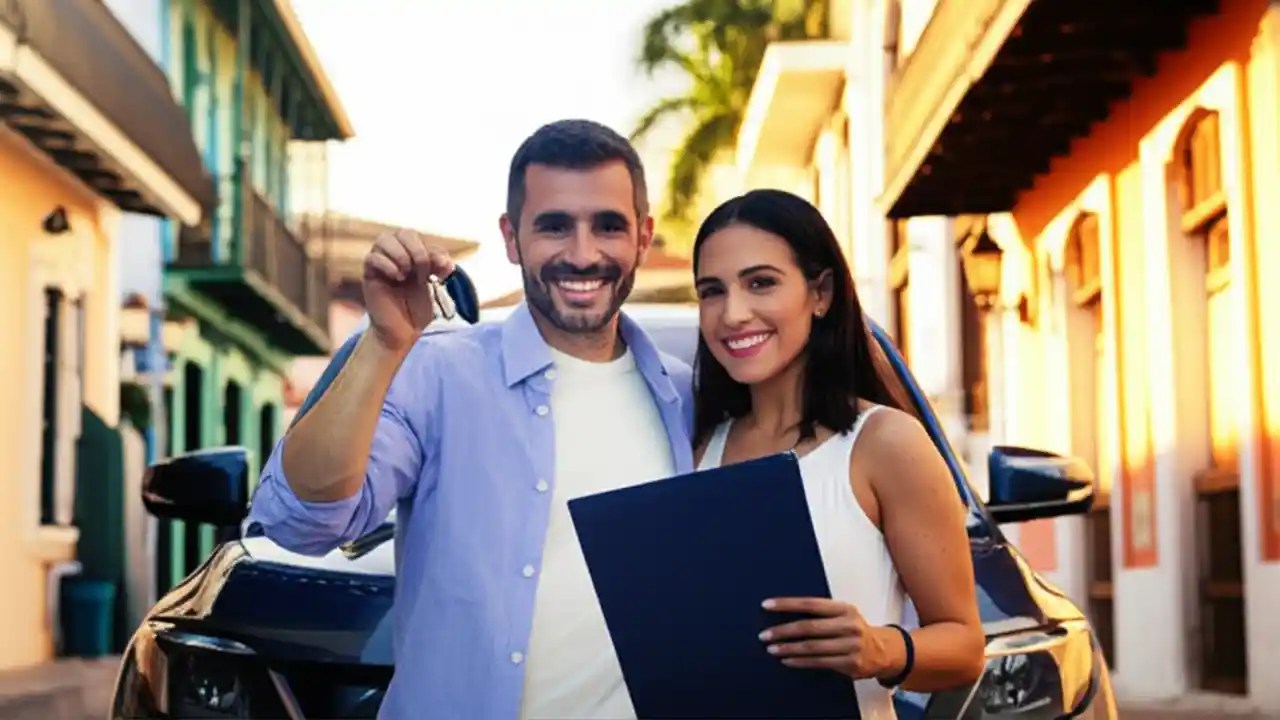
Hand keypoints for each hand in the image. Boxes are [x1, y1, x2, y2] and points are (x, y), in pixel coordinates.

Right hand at [362, 229, 455, 351]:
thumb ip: (437, 267)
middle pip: (404, 232)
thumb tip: (443, 259)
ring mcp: (381, 263)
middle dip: (418, 250)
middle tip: (423, 273)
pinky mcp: (369, 275)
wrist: (403, 333)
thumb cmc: (417, 310)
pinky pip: (372, 257)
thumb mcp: (433, 285)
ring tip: (407, 275)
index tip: (443, 271)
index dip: (434, 251)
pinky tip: (398, 278)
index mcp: (412, 255)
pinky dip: (387, 264)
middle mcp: (396, 255)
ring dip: (401, 254)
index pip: (423, 239)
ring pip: (384, 239)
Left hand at [759, 597, 901, 679]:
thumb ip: (820, 613)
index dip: (787, 604)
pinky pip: (818, 662)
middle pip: (809, 627)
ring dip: (788, 648)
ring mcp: (851, 645)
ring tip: (771, 649)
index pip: (810, 604)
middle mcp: (849, 625)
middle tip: (764, 635)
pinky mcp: (850, 663)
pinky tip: (786, 660)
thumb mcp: (842, 614)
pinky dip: (799, 662)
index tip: (766, 605)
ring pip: (812, 647)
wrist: (882, 651)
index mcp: (844, 608)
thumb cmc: (853, 629)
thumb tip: (784, 612)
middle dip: (783, 631)